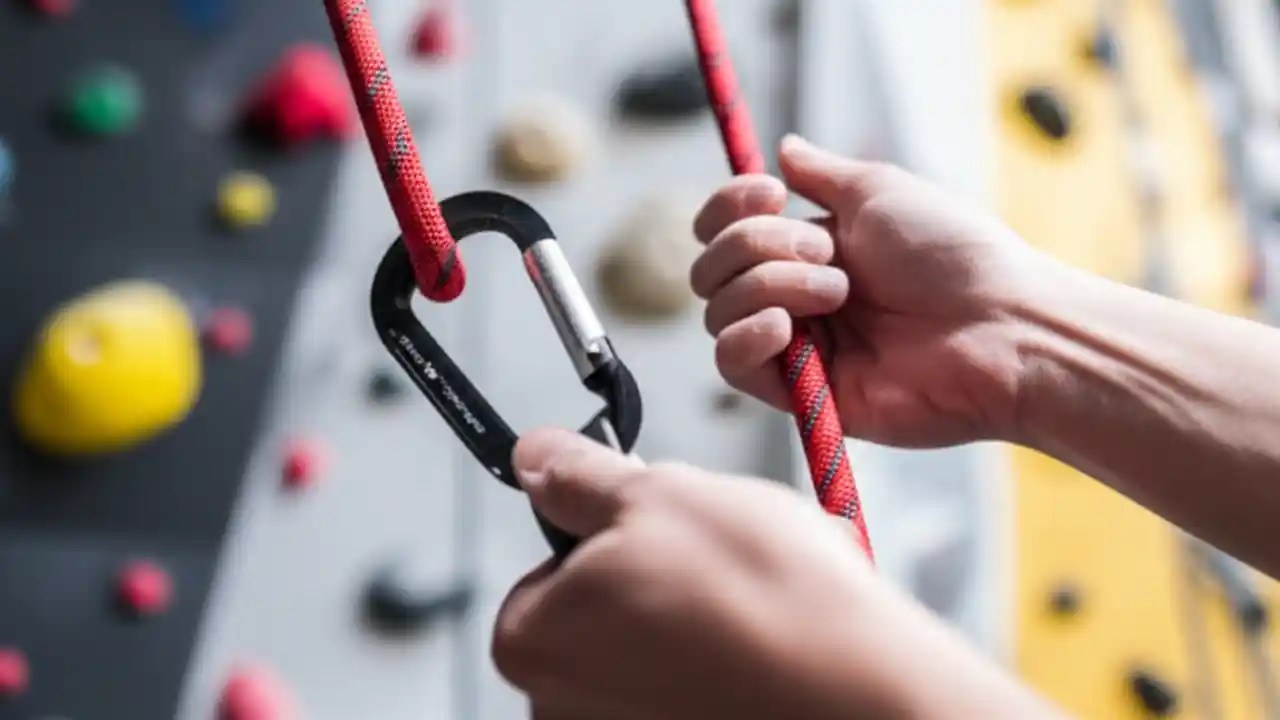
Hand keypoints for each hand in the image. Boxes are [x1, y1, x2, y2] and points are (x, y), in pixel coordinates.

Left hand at [492, 429, 1059, 719]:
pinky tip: (768, 639)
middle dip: (653, 580)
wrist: (856, 686)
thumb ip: (580, 476)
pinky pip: (697, 686)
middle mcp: (564, 707)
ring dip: (696, 619)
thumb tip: (538, 459)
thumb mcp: (656, 492)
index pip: (544, 571)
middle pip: (598, 617)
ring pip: (655, 652)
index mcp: (531, 642)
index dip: (602, 536)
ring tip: (753, 597)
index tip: (650, 526)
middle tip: (710, 558)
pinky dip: (727, 662)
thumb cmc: (759, 601)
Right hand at [691, 135, 1045, 446]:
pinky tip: (783, 327)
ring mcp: (796, 347)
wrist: (1000, 327)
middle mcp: (794, 298)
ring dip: (768, 286)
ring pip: (719, 310)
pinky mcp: (800, 395)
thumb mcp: (881, 193)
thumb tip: (782, 148)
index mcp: (810, 250)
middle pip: (713, 267)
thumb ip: (822, 173)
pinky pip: (732, 364)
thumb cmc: (955, 255)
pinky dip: (745, 336)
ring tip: (837, 292)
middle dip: (754, 244)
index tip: (768, 192)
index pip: (725, 230)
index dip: (727, 207)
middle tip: (824, 251)